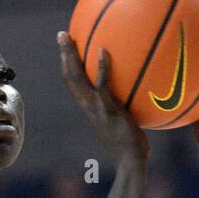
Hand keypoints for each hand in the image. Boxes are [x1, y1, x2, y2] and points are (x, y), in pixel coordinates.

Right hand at [58, 31, 148, 161]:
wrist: (130, 162)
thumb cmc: (131, 147)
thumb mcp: (125, 124)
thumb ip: (125, 110)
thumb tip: (137, 99)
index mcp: (89, 109)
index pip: (73, 84)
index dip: (68, 66)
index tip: (66, 50)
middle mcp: (87, 106)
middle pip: (69, 75)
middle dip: (64, 54)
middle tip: (61, 35)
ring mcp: (95, 107)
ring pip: (76, 77)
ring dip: (70, 55)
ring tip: (68, 36)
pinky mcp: (107, 109)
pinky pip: (101, 83)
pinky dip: (101, 67)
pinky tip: (103, 50)